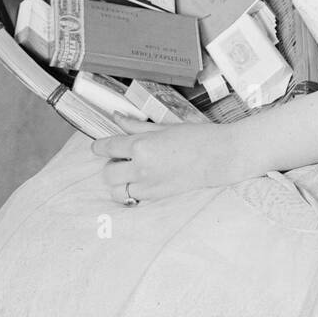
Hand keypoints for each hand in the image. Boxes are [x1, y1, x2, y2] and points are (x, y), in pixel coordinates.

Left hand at [92, 115, 240, 203]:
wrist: (220, 157)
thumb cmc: (197, 137)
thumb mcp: (165, 126)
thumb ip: (137, 125)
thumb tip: (117, 117)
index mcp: (142, 145)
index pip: (108, 147)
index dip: (99, 147)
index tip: (97, 147)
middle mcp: (142, 167)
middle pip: (108, 172)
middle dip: (110, 165)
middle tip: (120, 158)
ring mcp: (149, 184)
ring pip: (117, 190)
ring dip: (118, 182)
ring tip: (129, 173)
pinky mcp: (157, 196)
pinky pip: (133, 198)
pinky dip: (131, 192)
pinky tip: (140, 182)